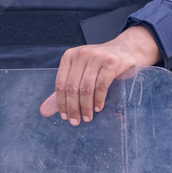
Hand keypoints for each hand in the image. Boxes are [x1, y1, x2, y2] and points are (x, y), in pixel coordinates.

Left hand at [40, 25, 161, 124]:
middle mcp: (81, 54)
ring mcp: (96, 57)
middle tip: (76, 122)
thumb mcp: (80, 74)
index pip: (60, 84)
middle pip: (72, 87)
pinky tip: (98, 108)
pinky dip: (99, 99)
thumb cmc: (100, 65)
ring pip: (86, 88)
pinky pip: (101, 85)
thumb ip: (63, 91)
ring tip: (88, 117)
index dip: (61, 103)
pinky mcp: (111, 62)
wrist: (127, 50)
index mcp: (69, 56)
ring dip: (86, 107)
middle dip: (73, 108)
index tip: (65, 117)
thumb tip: (44, 112)